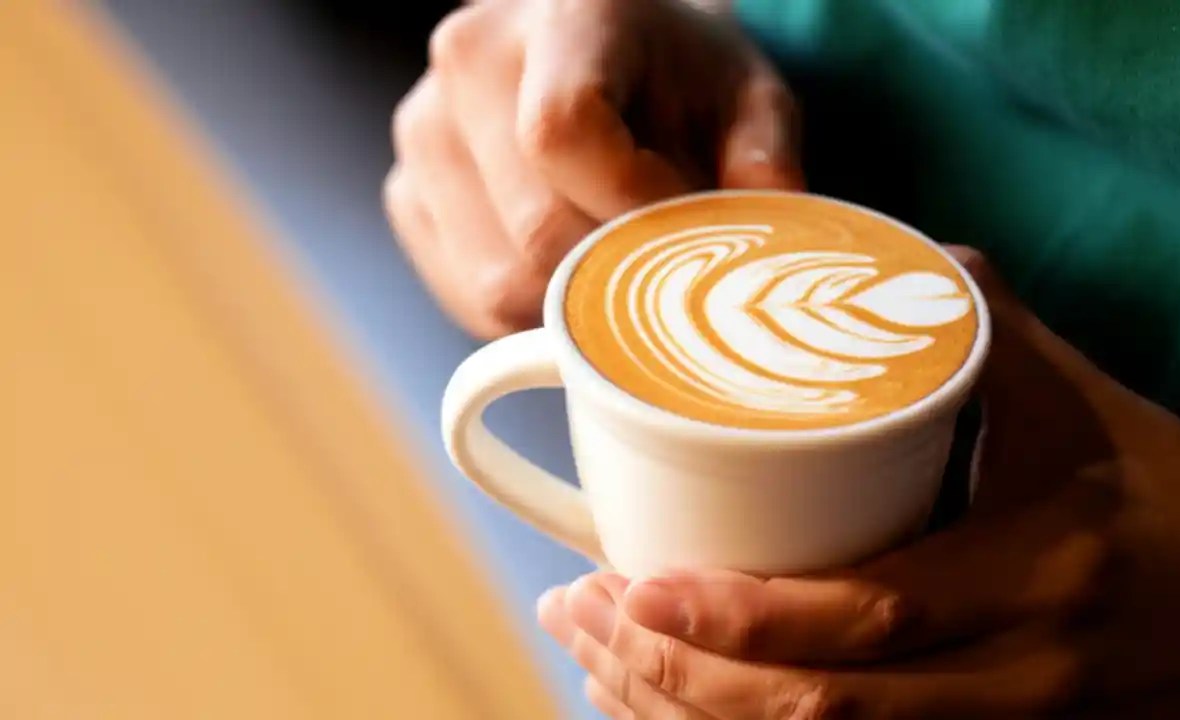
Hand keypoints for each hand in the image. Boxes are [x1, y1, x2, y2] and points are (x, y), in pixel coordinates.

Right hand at [384, 0, 802, 337]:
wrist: (609, 56)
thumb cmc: (681, 78)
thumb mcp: (748, 98)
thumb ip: (765, 163)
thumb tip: (761, 257)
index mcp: (559, 15)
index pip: (563, 134)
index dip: (635, 208)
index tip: (686, 220)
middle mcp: (467, 62)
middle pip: (536, 230)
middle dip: (616, 268)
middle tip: (662, 253)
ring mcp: (424, 133)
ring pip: (499, 282)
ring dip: (573, 298)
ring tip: (613, 253)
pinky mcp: (406, 197)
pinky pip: (471, 301)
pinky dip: (532, 310)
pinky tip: (568, 267)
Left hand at [539, 249, 1179, 718]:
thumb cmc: (1158, 488)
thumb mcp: (1080, 397)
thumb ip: (969, 319)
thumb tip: (857, 257)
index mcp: (1033, 575)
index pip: (867, 620)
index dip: (740, 618)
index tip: (630, 582)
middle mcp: (1008, 675)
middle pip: (813, 712)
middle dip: (672, 672)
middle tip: (579, 610)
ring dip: (680, 715)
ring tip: (589, 651)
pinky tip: (655, 702)